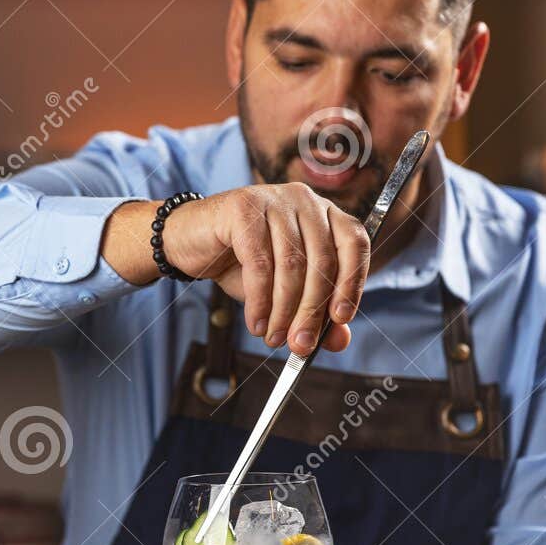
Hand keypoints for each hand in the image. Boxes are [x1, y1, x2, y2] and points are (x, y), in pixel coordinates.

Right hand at [162, 184, 370, 356]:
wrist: (191, 242)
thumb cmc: (243, 262)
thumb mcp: (283, 291)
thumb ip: (316, 312)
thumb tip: (341, 341)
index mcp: (325, 214)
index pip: (354, 243)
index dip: (352, 282)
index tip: (340, 318)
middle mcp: (305, 200)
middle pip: (322, 260)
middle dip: (311, 311)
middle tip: (299, 346)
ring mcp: (274, 198)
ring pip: (291, 265)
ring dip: (284, 311)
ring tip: (273, 338)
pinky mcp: (243, 206)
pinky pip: (260, 263)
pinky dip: (259, 301)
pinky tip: (255, 322)